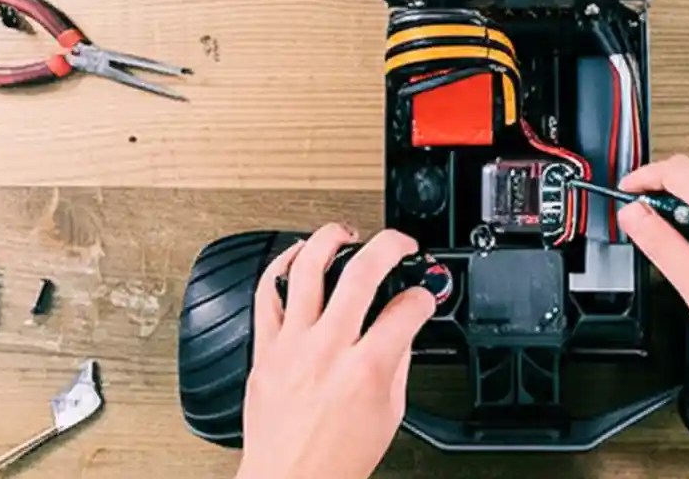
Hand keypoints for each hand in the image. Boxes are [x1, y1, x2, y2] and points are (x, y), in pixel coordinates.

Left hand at [236, 225, 433, 478]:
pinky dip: (281, 266)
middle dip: (389, 246)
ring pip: (307, 269)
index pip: (405, 310)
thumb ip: (398, 362)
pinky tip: (296, 256)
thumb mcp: (389, 414)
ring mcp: (292, 346)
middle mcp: (327, 351)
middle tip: (399, 243)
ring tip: (345, 233)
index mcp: (365, 371)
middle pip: (361, 274)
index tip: (422, 296)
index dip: (422, 296)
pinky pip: (266, 294)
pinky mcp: (265, 350)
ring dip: (330, 240)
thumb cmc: (335, 460)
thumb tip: (404, 328)